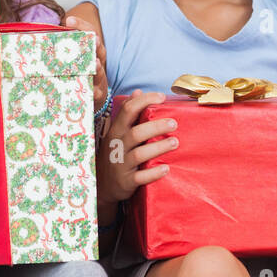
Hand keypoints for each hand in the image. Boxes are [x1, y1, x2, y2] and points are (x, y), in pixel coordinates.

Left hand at [63, 14, 107, 112]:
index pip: (88, 32)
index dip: (81, 25)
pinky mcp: (98, 94)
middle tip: (92, 39)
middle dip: (95, 43)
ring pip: (100, 71)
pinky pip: (97, 93)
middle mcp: (97, 61)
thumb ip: (58, 49)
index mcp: (90, 49)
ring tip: (95, 63)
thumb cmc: (75, 74)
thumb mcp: (69, 59)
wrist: (90, 96)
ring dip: (98, 67)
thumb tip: (32, 38)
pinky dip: (95, 92)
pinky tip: (92, 91)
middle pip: (99, 49)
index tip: (69, 20)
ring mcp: (99, 78)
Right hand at [97, 90, 176, 204]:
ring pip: (139, 154)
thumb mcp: (117, 132)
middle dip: (156, 127)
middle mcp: (117, 146)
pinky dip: (153, 173)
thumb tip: (138, 91)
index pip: (128, 110)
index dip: (144, 101)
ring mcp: (121, 164)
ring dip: (158, 148)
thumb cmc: (115, 153)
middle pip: (136, 133)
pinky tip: (166, 169)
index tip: (162, 97)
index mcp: (116, 130)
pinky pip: (140, 177)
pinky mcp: (126, 181)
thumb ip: (127, 112)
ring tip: (175, 142)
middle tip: (174, 123)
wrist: (102, 185)